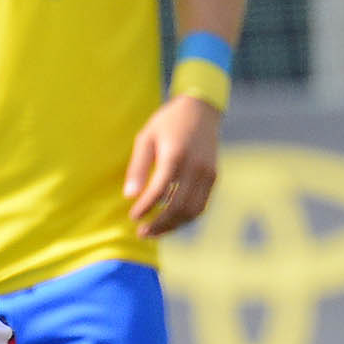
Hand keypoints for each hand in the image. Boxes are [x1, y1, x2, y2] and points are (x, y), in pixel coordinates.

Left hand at [123, 94, 222, 237]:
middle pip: (179, 207)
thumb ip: (138, 167)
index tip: (133, 217)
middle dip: (160, 224)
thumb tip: (129, 196)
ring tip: (154, 231)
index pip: (159, 191)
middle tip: (142, 233)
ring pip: (193, 211)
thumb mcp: (146, 138)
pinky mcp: (214, 177)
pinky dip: (185, 217)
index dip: (145, 207)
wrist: (200, 110)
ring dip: (173, 226)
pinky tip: (170, 220)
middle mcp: (195, 167)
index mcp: (176, 156)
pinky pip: (201, 205)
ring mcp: (208, 174)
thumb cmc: (167, 123)